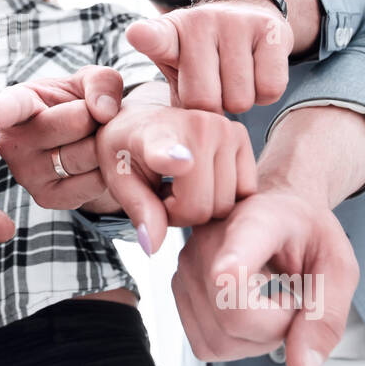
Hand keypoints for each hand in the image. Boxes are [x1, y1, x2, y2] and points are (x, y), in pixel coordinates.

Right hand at [0, 66, 122, 209]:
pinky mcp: (46, 198)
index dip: (4, 110)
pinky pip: (94, 183)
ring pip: (86, 156)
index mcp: (15, 102)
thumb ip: (101, 82)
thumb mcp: (87, 82)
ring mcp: (25, 174)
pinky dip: (105, 170)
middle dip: (98, 118)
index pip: (8, 107)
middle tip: (92, 118)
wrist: (79, 144)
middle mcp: (11, 142)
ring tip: (92, 138)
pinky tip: (93, 162)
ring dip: (103, 145)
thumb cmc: (75, 104)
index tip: (0, 112)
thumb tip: (104, 112)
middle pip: (76, 123)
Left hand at [95, 105, 256, 251]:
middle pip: (200, 208)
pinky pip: (245, 193)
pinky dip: (223, 196)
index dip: (171, 159)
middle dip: (180, 213)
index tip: (178, 163)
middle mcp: (196, 125)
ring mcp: (224, 128)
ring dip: (201, 206)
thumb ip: (139, 210)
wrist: (144, 120)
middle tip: (163, 192)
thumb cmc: (128, 150)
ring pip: (224, 206)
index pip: (165, 151)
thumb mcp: (119, 180)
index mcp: (153, 134)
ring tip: (181, 184)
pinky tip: (202, 179)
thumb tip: (153, 246)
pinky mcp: (242, 135)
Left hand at [126, 0, 291, 113]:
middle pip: (204, 100)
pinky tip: (255, 76)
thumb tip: (180, 148)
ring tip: (233, 80)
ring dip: (239, 102)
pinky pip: (270, 90)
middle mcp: (199, 22)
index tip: (136, 35)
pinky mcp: (271, 30)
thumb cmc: (203, 57)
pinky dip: (264, 96)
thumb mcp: (176, 71)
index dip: (146, 37)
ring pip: (240, 100)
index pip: (155, 37)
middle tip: (213, 89)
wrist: (246, 12)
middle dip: (211, 109)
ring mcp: (236, 22)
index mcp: (168, 33)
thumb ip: (168, 102)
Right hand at [171, 187, 357, 365]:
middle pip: (235, 319)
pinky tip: (250, 313)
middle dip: (277, 330)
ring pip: (218, 341)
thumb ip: (326, 317)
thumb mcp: (337, 267)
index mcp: (256, 223)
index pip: (232, 252)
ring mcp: (186, 266)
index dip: (228, 272)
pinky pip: (206, 345)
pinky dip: (235, 343)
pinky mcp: (178, 291)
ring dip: (256, 340)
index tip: (227, 273)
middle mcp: (208, 242)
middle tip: (294, 302)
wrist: (276, 210)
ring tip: (271, 305)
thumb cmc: (306, 233)